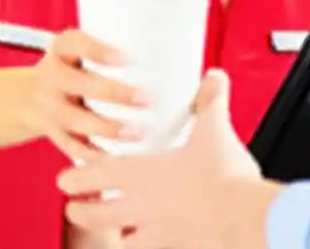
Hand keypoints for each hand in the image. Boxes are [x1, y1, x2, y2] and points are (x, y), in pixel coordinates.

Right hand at [24, 29, 147, 160]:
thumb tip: (163, 63)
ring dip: (108, 128)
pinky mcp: (52, 132)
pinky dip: (94, 154)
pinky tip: (117, 156)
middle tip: (146, 99)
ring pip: (77, 120)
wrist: (27, 96)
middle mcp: (51, 76)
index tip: (128, 58)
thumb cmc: (70, 69)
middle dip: (115, 93)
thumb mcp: (77, 52)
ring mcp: (49, 106)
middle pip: (81, 84)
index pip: (75, 43)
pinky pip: (72, 146)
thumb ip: (108, 54)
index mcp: (61, 49)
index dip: (100, 51)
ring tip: (137, 132)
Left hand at [58, 70, 277, 248]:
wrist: (245, 219)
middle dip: (80, 212)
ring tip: (115, 235)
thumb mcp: (215, 131)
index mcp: (143, 173)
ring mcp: (158, 234)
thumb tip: (215, 77)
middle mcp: (143, 207)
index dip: (76, 177)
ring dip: (114, 237)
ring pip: (122, 242)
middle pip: (96, 215)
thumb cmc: (223, 176)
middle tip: (73, 209)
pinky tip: (159, 245)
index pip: (96, 175)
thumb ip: (210, 103)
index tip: (64, 178)